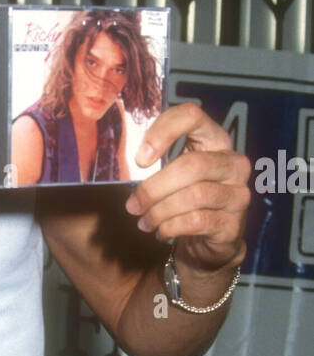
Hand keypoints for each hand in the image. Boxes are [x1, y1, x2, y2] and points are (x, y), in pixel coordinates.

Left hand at [125, 103, 250, 272]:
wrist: (208, 239)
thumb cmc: (183, 200)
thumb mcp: (169, 175)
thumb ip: (152, 163)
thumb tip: (118, 167)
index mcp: (214, 140)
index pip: (192, 116)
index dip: (163, 131)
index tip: (140, 159)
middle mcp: (233, 163)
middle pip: (192, 165)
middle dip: (154, 188)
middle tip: (133, 205)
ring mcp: (237, 194)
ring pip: (194, 196)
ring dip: (160, 211)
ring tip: (144, 221)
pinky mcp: (233, 223)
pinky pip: (197, 221)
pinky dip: (171, 227)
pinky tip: (160, 232)